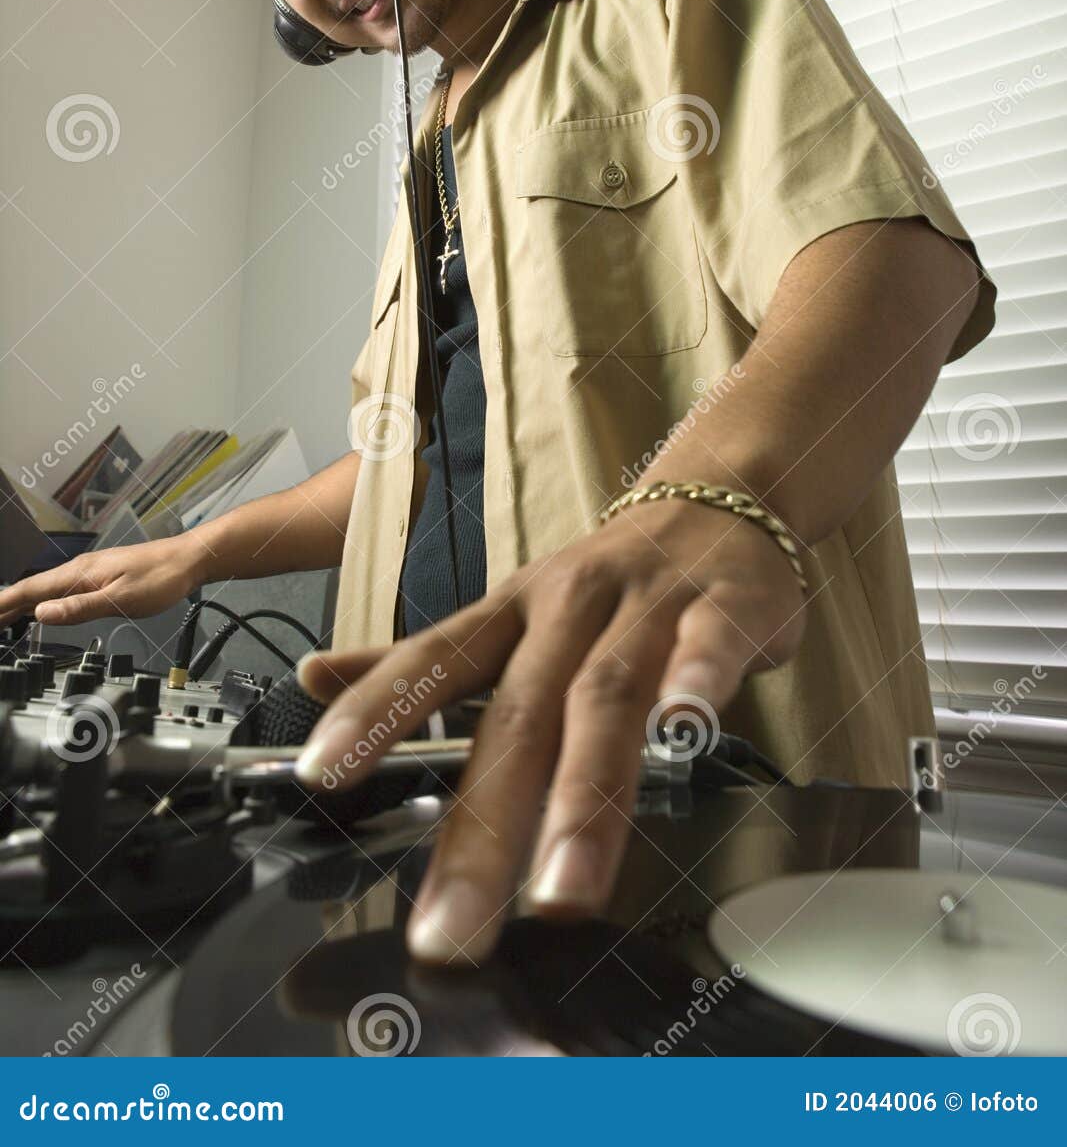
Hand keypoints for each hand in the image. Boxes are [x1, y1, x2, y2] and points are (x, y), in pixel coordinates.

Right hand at [0, 532, 210, 629]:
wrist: (188, 560)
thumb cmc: (161, 578)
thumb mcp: (120, 599)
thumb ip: (80, 608)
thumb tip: (41, 613)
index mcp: (79, 574)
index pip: (30, 589)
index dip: (4, 603)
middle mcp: (79, 570)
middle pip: (33, 589)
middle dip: (6, 605)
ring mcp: (89, 573)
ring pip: (45, 589)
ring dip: (21, 603)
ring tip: (2, 618)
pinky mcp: (100, 578)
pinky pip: (61, 590)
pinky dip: (42, 600)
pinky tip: (40, 608)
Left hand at [294, 496, 806, 964]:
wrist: (720, 502)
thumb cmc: (605, 583)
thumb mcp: (507, 611)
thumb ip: (418, 660)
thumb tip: (311, 676)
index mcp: (509, 613)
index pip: (430, 660)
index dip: (374, 710)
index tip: (318, 776)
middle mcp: (567, 607)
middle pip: (518, 716)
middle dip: (481, 830)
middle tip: (449, 930)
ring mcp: (646, 605)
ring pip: (606, 700)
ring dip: (582, 801)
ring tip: (560, 894)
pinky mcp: (725, 605)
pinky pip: (709, 645)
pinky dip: (694, 687)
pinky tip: (683, 737)